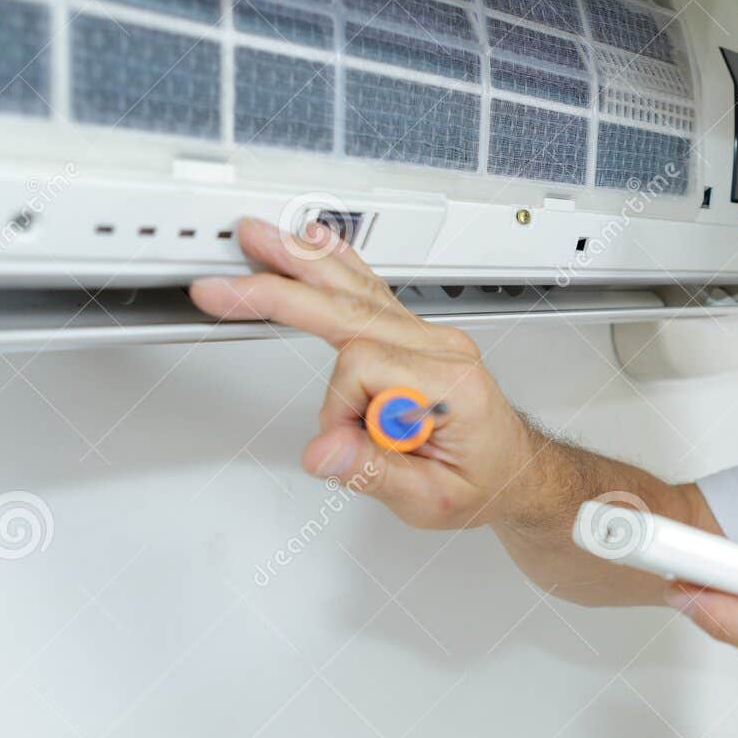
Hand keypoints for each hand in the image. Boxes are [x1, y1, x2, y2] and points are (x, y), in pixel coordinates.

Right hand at [189, 216, 529, 529]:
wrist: (514, 472)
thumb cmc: (483, 482)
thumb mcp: (433, 500)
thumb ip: (375, 473)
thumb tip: (324, 451)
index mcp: (450, 383)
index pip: (362, 368)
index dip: (335, 409)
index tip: (339, 445)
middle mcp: (441, 349)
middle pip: (350, 307)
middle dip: (284, 295)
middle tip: (224, 288)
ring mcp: (429, 337)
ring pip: (357, 289)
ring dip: (303, 264)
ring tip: (256, 238)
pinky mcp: (416, 337)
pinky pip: (371, 292)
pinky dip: (338, 265)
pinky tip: (312, 241)